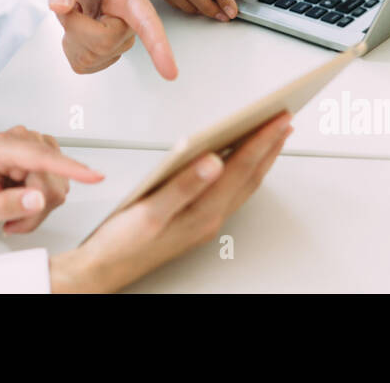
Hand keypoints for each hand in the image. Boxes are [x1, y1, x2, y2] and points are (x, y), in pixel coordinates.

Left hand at [0, 126, 104, 233]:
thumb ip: (5, 205)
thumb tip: (36, 199)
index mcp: (3, 147)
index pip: (42, 158)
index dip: (69, 168)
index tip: (94, 177)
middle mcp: (24, 140)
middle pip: (52, 183)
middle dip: (36, 210)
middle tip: (12, 221)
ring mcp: (38, 145)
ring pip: (58, 187)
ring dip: (40, 208)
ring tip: (15, 209)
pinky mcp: (49, 155)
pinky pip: (59, 187)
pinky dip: (43, 203)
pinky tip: (25, 201)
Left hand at [48, 0, 176, 79]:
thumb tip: (58, 6)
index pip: (149, 24)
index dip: (159, 48)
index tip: (170, 73)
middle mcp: (131, 24)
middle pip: (102, 43)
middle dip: (73, 24)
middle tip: (69, 1)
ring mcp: (118, 43)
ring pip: (88, 57)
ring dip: (69, 34)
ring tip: (76, 10)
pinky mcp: (103, 56)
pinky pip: (80, 63)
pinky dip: (69, 45)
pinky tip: (77, 26)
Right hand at [48, 111, 292, 292]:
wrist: (104, 269)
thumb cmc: (122, 243)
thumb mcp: (149, 211)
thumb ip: (183, 186)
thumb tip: (213, 162)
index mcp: (203, 212)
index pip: (240, 168)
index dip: (262, 140)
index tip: (278, 118)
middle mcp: (210, 218)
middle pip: (250, 176)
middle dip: (270, 146)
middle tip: (285, 120)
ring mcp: (204, 221)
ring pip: (243, 185)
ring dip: (261, 159)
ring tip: (273, 136)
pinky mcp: (195, 221)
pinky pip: (231, 191)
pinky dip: (244, 171)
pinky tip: (240, 162)